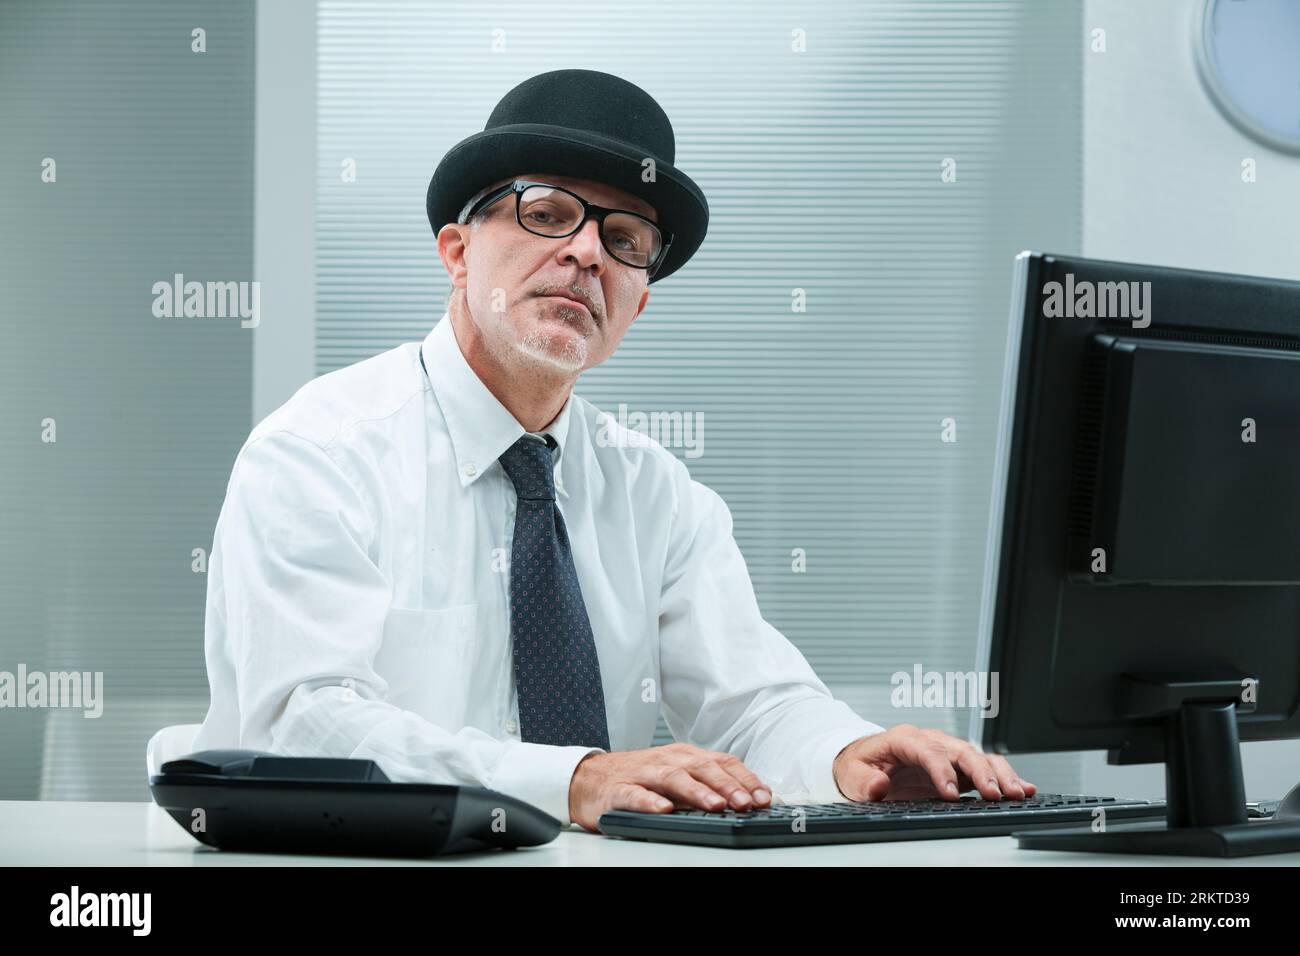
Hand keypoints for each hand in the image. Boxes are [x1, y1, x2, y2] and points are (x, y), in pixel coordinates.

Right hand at [567, 743, 772, 831]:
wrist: (587, 778)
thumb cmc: (637, 778)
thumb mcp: (676, 774)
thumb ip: (705, 784)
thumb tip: (745, 799)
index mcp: (684, 756)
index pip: (721, 762)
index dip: (744, 779)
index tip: (763, 797)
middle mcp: (666, 761)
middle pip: (701, 768)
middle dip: (727, 786)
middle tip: (745, 803)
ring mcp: (642, 774)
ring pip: (673, 778)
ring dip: (697, 791)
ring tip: (715, 805)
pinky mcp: (618, 790)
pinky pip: (635, 795)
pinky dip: (650, 801)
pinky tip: (664, 809)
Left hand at [832, 724, 1036, 801]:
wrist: (865, 762)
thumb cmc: (860, 767)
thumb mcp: (852, 776)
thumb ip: (865, 782)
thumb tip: (879, 787)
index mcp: (904, 739)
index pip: (927, 750)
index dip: (941, 770)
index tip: (950, 793)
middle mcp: (930, 741)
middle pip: (960, 750)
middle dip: (980, 771)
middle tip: (996, 793)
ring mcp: (946, 752)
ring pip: (978, 756)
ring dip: (999, 773)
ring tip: (1017, 792)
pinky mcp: (957, 766)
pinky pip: (984, 767)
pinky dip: (1004, 776)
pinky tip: (1023, 787)